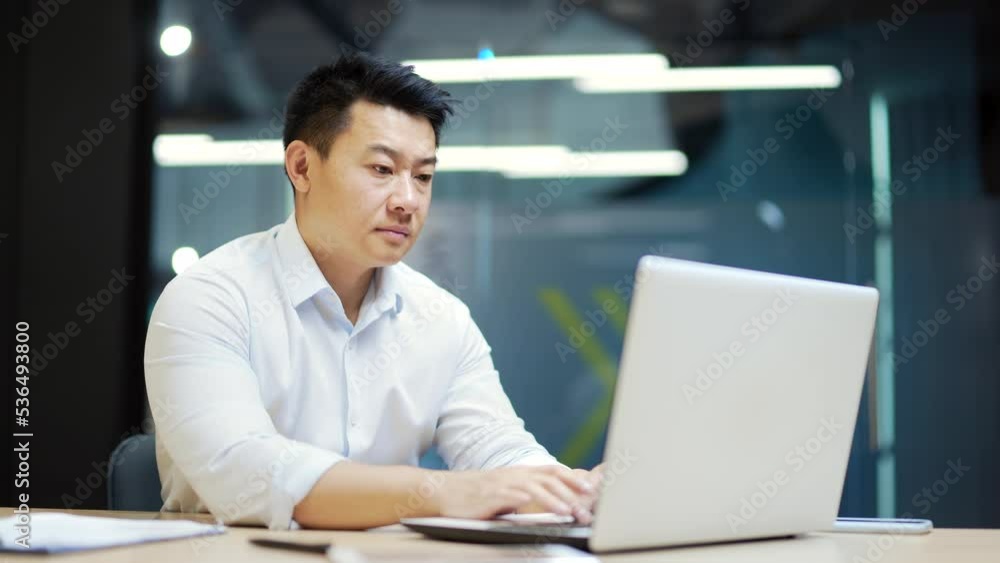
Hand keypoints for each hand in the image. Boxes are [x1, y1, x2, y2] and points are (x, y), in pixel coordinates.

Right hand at [437, 465, 595, 522]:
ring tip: (566, 511)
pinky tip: (530, 502)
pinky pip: (508, 495)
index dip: (573, 479)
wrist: (447, 491)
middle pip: (549, 480)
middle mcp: (516, 475)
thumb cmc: (480, 493)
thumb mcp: (509, 489)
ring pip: (533, 488)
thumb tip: (555, 499)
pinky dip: (521, 498)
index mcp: (522, 473)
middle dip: (570, 495)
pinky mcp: (490, 496)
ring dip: (552, 500)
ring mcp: (503, 484)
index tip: (590, 490)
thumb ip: (529, 491)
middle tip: (584, 510)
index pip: (554, 471)